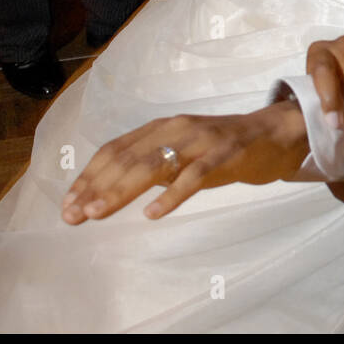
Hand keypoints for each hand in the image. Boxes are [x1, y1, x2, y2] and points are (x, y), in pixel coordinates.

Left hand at [60, 101, 309, 222]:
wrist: (274, 134)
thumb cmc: (223, 150)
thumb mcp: (182, 155)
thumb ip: (152, 166)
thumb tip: (111, 191)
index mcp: (161, 128)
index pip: (115, 150)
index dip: (89, 176)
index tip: (69, 204)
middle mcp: (175, 128)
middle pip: (127, 158)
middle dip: (96, 187)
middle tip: (74, 215)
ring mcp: (201, 139)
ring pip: (153, 164)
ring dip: (121, 190)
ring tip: (99, 213)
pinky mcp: (225, 152)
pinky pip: (194, 174)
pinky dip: (171, 194)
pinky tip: (153, 213)